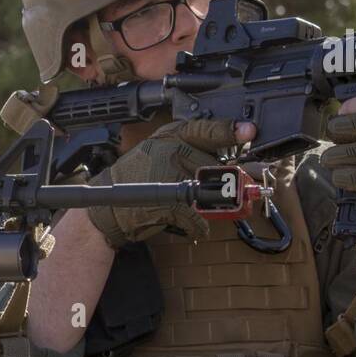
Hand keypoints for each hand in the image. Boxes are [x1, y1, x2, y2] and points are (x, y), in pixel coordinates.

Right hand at [87, 118, 253, 246]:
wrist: (107, 206)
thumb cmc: (137, 180)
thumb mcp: (158, 154)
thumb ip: (189, 154)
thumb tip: (230, 165)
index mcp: (170, 136)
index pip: (205, 129)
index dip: (228, 131)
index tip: (248, 130)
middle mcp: (169, 149)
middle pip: (214, 166)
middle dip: (224, 184)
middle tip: (231, 193)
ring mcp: (168, 171)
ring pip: (209, 190)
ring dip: (216, 206)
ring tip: (212, 210)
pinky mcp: (167, 197)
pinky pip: (197, 214)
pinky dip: (200, 225)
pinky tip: (196, 226)